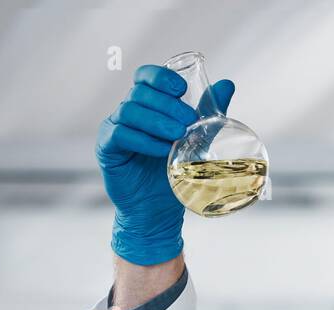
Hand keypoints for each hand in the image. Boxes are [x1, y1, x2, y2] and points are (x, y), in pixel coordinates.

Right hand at [96, 64, 234, 264]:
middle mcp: (127, 112)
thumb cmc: (173, 173)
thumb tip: (227, 85)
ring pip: (130, 111)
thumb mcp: (196, 139)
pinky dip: (144, 141)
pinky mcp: (106, 148)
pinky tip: (162, 150)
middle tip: (188, 120)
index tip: (182, 89)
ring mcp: (114, 128)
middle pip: (139, 92)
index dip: (161, 77)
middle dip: (166, 103)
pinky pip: (121, 135)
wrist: (156, 209)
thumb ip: (207, 113)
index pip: (145, 76)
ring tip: (177, 136)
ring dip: (157, 121)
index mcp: (146, 104)